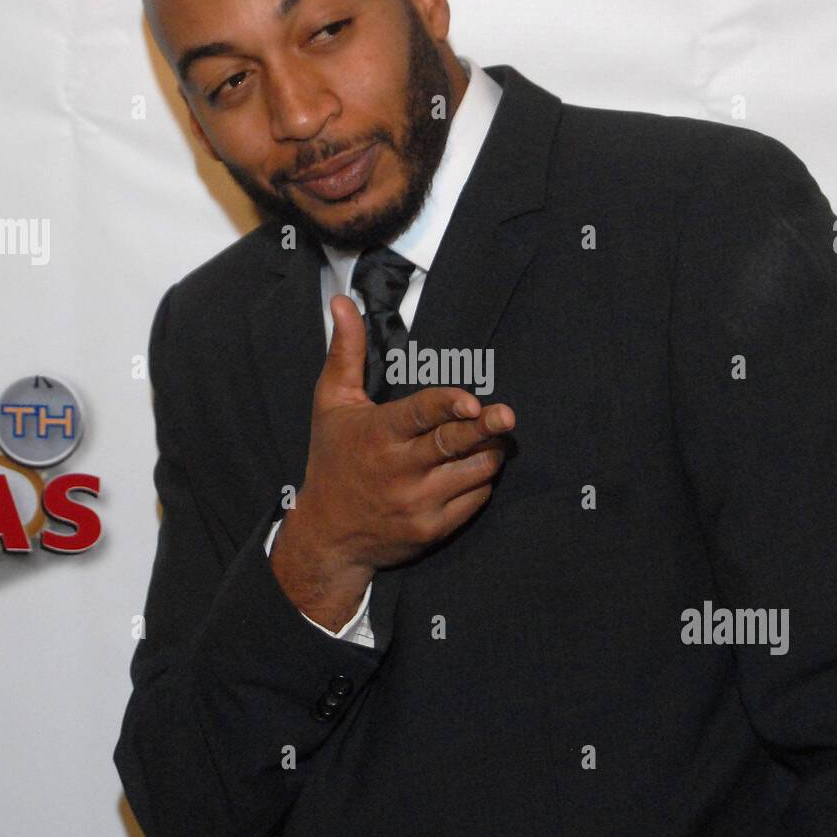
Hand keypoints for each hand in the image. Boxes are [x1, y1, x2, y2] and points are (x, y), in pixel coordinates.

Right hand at [278, 294, 514, 579]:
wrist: (328, 535)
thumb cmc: (333, 459)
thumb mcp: (331, 404)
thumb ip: (345, 352)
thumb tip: (344, 302)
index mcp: (377, 435)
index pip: (420, 416)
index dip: (448, 406)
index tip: (472, 400)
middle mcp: (398, 471)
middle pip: (453, 444)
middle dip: (485, 428)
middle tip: (508, 415)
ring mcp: (417, 504)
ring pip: (473, 471)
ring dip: (489, 451)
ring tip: (491, 437)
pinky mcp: (432, 529)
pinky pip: (474, 500)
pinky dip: (481, 481)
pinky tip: (473, 468)